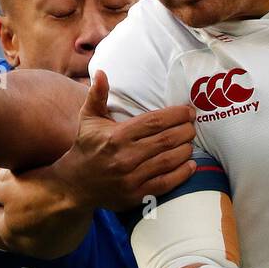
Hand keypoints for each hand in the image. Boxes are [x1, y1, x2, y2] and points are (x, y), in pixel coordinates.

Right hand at [52, 71, 196, 210]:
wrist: (75, 184)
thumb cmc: (87, 147)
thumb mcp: (88, 119)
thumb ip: (97, 95)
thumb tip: (101, 72)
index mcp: (117, 136)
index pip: (154, 122)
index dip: (176, 115)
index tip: (189, 111)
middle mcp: (125, 157)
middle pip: (166, 140)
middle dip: (185, 131)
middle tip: (193, 126)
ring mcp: (132, 178)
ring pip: (169, 160)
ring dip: (186, 150)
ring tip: (191, 142)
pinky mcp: (137, 195)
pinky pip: (166, 183)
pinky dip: (182, 174)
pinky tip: (191, 164)